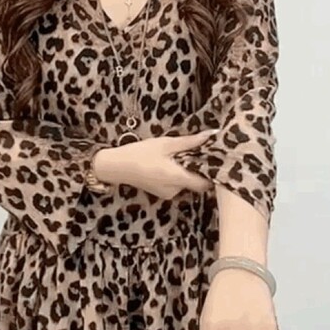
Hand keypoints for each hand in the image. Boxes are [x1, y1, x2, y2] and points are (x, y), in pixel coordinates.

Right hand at [93, 130, 218, 199]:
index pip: (205, 184)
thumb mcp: (166, 144)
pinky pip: (176, 184)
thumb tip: (211, 135)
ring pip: (186, 183)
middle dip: (197, 169)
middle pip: (196, 183)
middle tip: (194, 153)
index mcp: (177, 178)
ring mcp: (168, 193)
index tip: (212, 160)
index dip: (211, 174)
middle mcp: (175, 190)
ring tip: (178, 156)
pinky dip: (177, 175)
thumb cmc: (139, 154)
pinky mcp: (162, 193)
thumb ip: (190, 142)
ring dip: (186, 171)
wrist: (117, 166)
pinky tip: (168, 163)